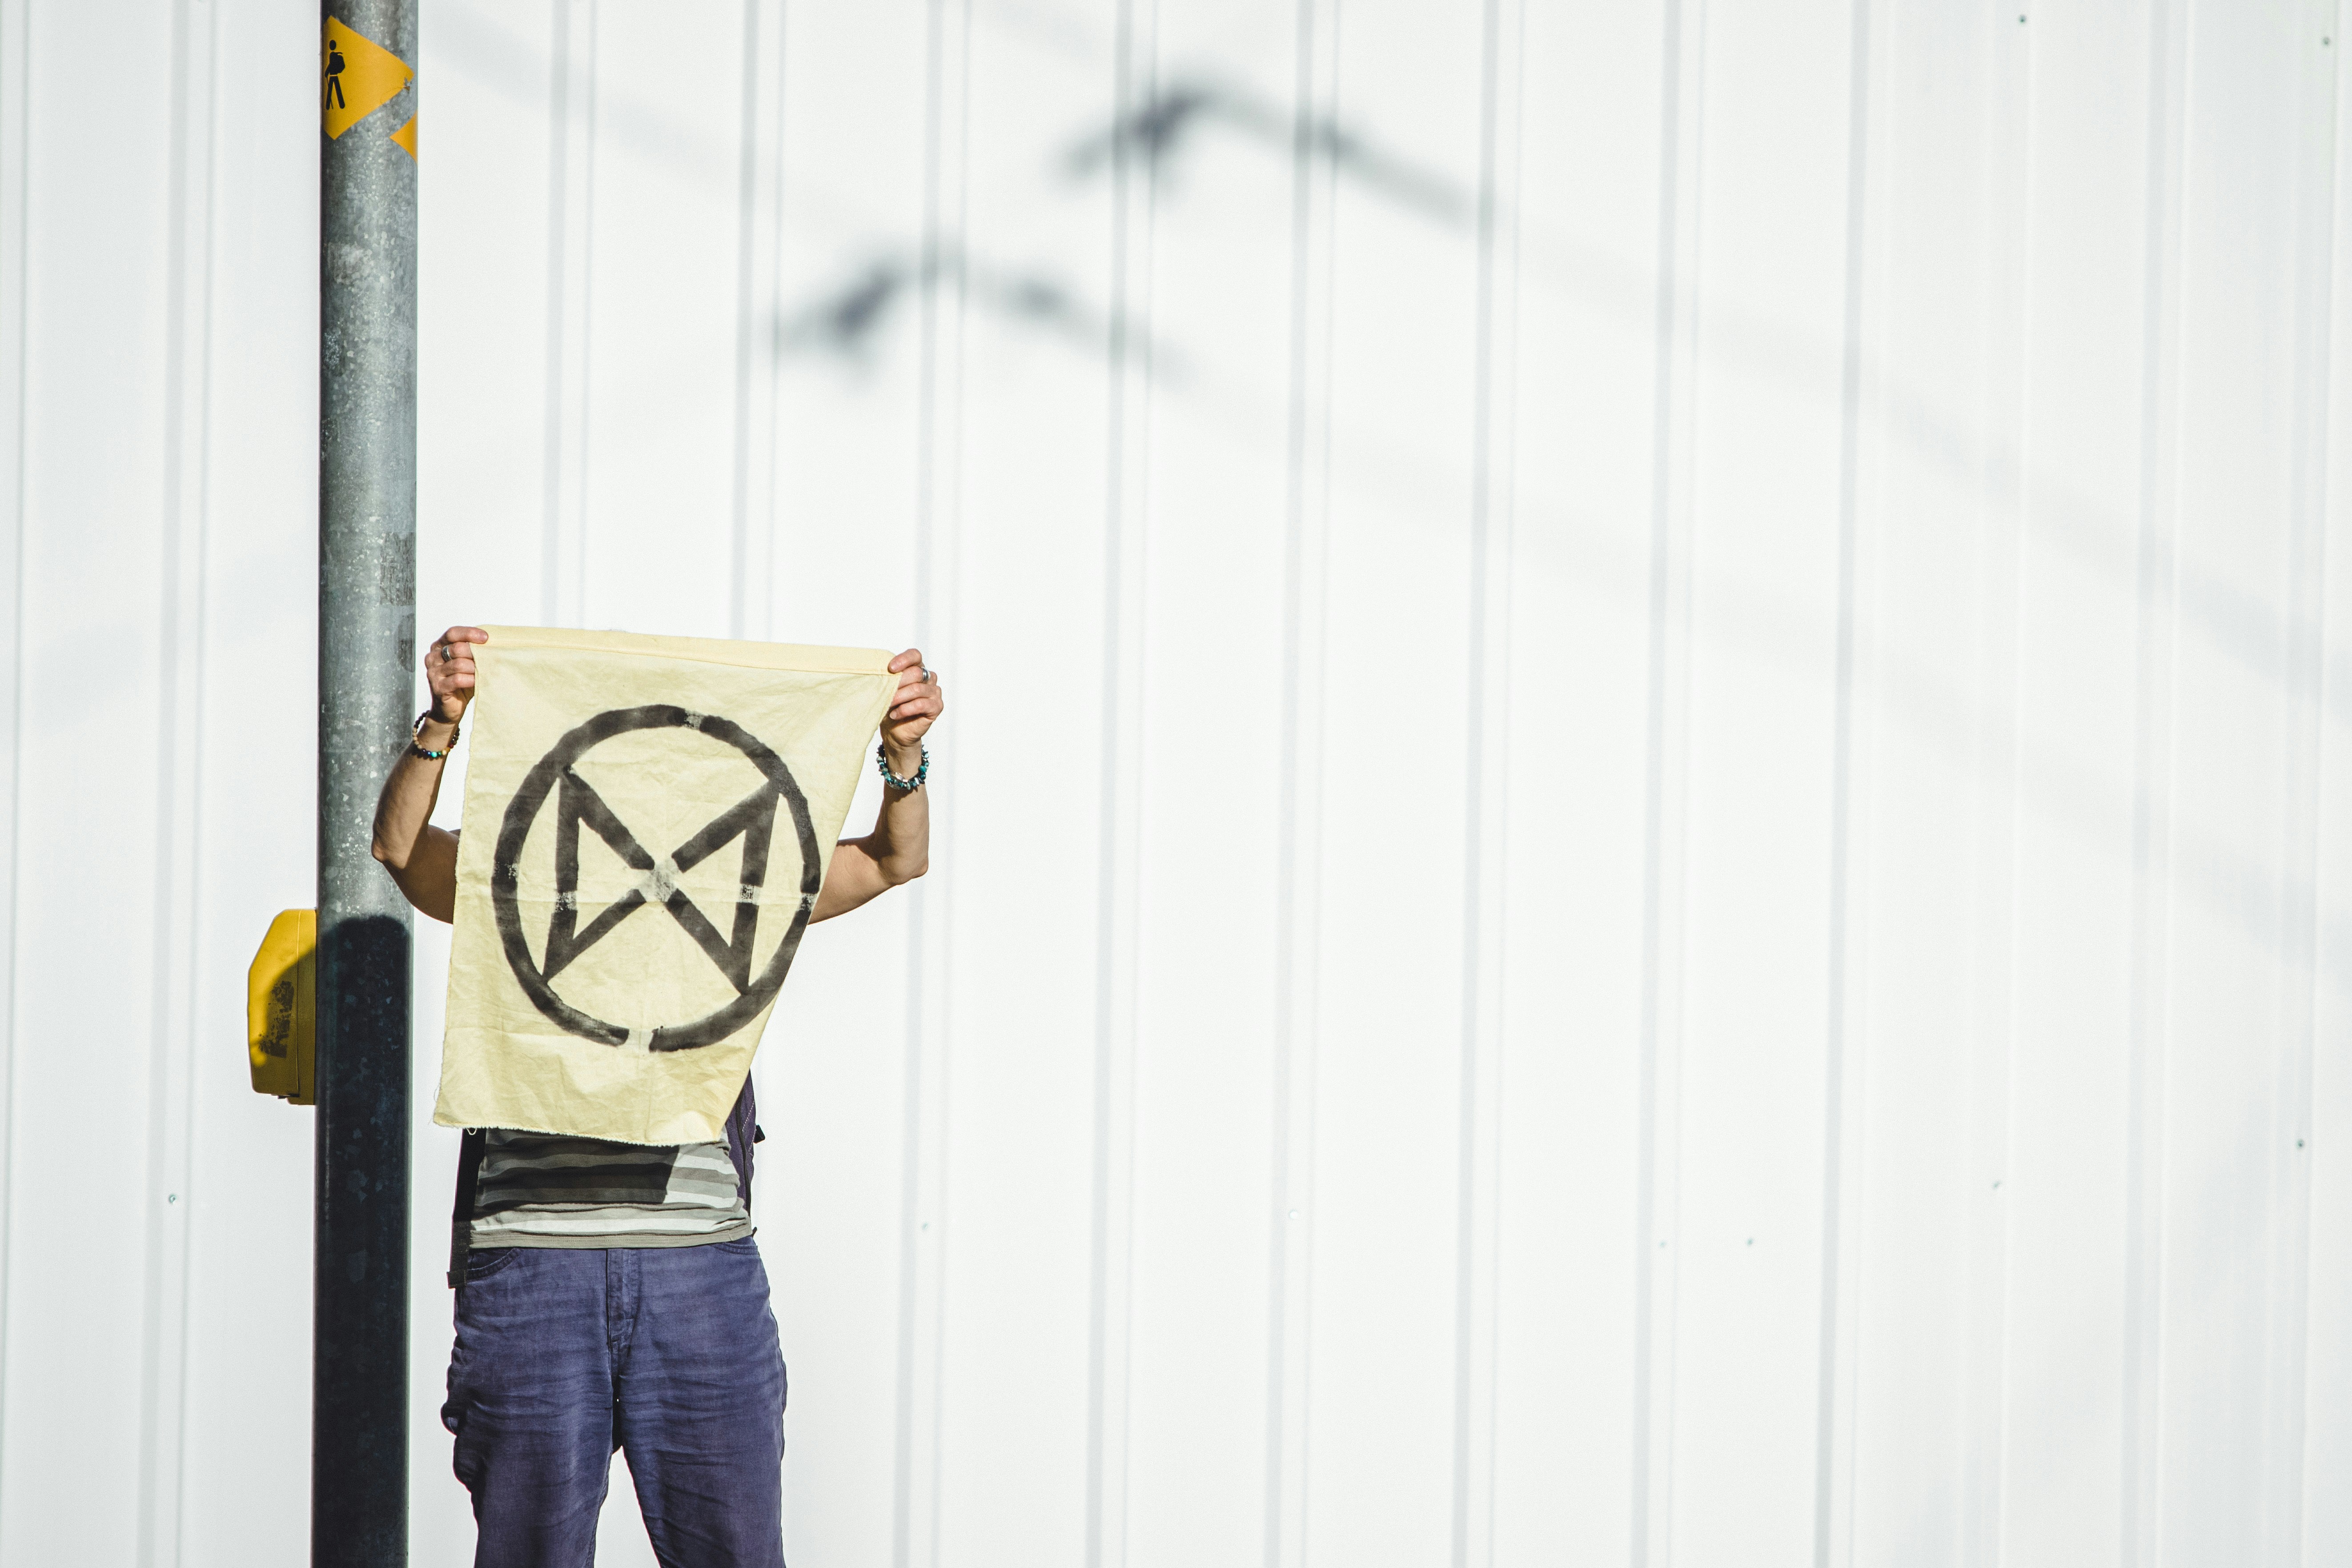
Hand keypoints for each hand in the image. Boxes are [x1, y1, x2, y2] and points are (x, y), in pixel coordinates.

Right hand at [424, 626, 488, 725]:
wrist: (451, 707)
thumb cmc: (462, 682)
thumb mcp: (467, 662)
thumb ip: (474, 651)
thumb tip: (495, 641)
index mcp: (439, 647)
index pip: (452, 633)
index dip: (469, 633)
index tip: (486, 638)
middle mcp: (433, 658)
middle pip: (456, 648)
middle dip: (475, 653)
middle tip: (490, 659)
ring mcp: (433, 673)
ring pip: (458, 664)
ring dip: (475, 667)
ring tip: (486, 671)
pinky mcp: (438, 687)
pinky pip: (457, 679)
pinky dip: (471, 679)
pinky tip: (478, 681)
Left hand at [881, 648, 942, 771]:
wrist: (895, 731)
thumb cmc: (890, 707)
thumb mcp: (886, 689)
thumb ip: (887, 678)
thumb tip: (875, 670)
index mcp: (917, 668)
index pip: (915, 656)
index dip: (904, 660)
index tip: (890, 668)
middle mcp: (929, 678)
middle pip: (916, 673)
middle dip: (898, 682)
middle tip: (885, 692)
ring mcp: (934, 692)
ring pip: (917, 689)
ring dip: (899, 697)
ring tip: (888, 704)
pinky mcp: (936, 707)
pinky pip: (921, 704)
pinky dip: (905, 709)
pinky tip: (895, 714)